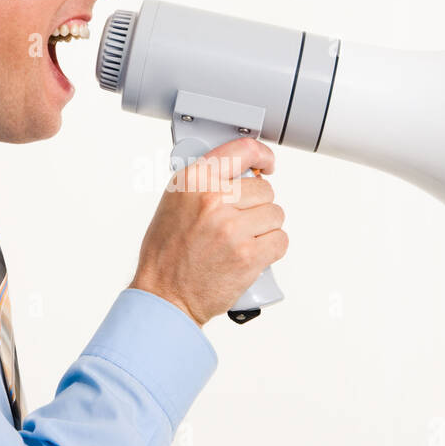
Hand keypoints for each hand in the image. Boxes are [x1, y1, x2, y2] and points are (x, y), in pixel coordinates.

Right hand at [130, 136, 288, 326]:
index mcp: (194, 180)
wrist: (164, 295)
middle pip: (264, 189)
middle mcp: (212, 199)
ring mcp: (232, 227)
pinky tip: (252, 254)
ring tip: (242, 241)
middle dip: (257, 206)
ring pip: (275, 214)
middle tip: (240, 224)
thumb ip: (206, 183)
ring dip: (265, 228)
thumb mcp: (175, 202)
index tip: (267, 164)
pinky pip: (280, 240)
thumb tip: (243, 173)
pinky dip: (271, 249)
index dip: (262, 156)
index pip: (242, 150)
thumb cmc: (167, 254)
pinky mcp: (248, 254)